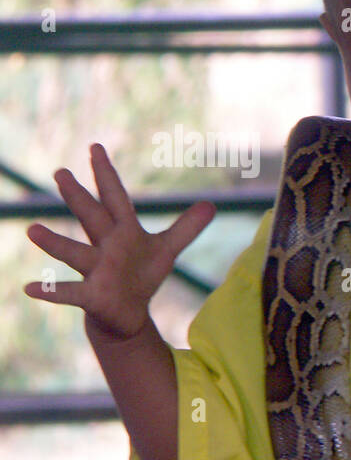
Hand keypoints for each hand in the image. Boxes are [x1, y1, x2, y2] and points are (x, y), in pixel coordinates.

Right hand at [23, 142, 214, 339]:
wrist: (127, 312)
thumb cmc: (141, 274)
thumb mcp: (166, 249)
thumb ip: (187, 227)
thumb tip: (211, 205)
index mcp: (124, 232)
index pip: (115, 198)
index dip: (107, 174)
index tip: (95, 147)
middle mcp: (105, 246)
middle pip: (92, 218)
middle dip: (78, 197)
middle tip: (60, 172)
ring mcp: (96, 270)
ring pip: (74, 253)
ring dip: (55, 243)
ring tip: (32, 230)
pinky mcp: (92, 296)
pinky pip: (69, 293)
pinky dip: (50, 291)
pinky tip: (29, 288)